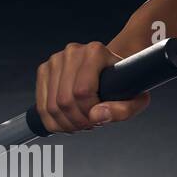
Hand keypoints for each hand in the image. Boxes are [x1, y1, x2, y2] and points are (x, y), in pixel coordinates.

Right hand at [35, 41, 151, 133]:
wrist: (110, 71)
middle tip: (91, 124)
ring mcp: (55, 60)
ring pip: (51, 106)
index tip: (100, 117)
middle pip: (64, 100)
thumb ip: (123, 110)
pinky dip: (53, 122)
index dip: (89, 112)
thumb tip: (96, 116)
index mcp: (95, 52)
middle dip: (77, 120)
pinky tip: (68, 121)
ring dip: (66, 123)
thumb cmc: (124, 84)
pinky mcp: (44, 70)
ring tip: (81, 123)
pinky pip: (41, 106)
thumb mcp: (136, 99)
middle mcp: (73, 52)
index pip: (82, 91)